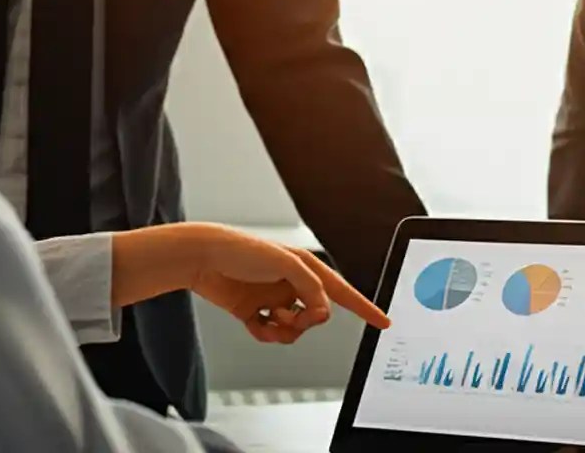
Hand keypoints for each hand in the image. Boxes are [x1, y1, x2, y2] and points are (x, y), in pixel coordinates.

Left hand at [186, 224, 389, 342]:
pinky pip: (270, 334)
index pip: (343, 291)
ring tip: (270, 321)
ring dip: (285, 331)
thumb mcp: (286, 264)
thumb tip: (321, 312)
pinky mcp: (254, 311)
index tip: (383, 322)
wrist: (202, 256)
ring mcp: (274, 299)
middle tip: (292, 318)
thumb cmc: (242, 251)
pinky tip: (256, 324)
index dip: (365, 307)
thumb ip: (311, 287)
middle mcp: (293, 285)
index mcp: (307, 269)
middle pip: (316, 317)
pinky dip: (266, 333)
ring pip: (294, 329)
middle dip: (306, 322)